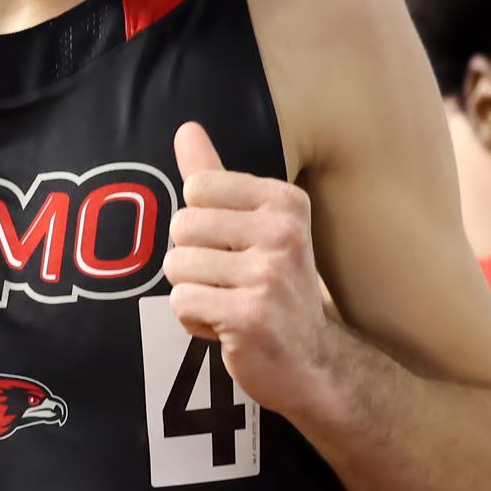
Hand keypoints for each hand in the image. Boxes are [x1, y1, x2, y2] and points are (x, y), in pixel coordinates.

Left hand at [163, 122, 332, 419]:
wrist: (312, 361)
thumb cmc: (274, 288)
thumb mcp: (254, 226)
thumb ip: (215, 177)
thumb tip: (186, 129)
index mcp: (284, 201)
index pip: (197, 187)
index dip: (201, 224)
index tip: (234, 248)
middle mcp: (282, 232)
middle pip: (182, 226)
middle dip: (193, 260)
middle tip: (232, 282)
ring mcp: (268, 274)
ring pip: (177, 267)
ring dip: (193, 292)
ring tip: (229, 303)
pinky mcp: (249, 315)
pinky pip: (182, 302)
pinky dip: (194, 320)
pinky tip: (227, 327)